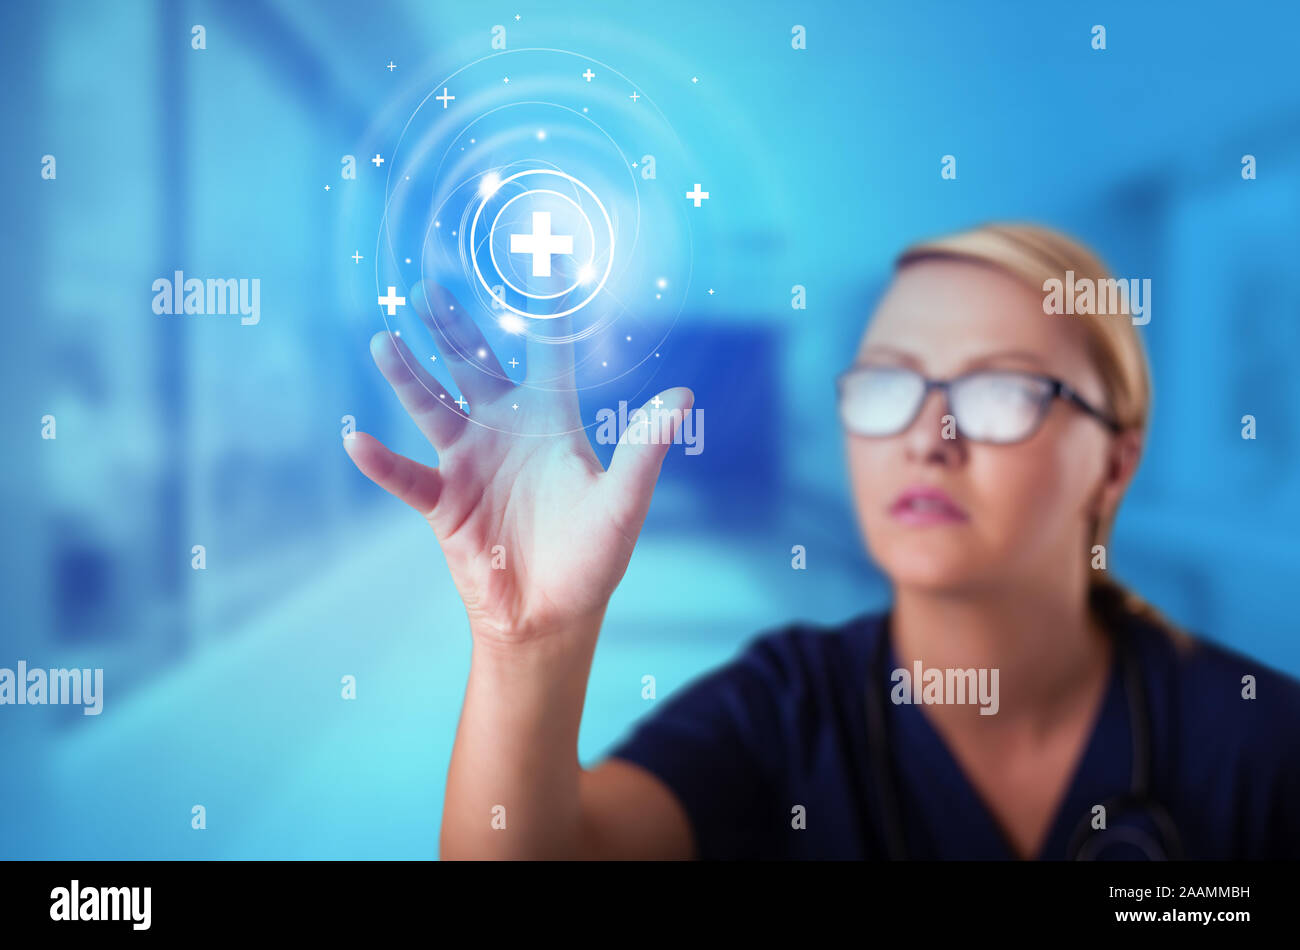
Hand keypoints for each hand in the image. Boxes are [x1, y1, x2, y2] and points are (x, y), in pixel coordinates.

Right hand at [344, 281, 692, 648]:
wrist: (552, 615)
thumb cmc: (594, 556)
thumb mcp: (624, 503)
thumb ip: (644, 449)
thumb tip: (683, 397)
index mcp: (551, 422)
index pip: (549, 353)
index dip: (548, 309)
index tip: (547, 258)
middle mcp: (505, 432)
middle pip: (474, 366)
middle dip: (453, 328)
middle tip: (429, 286)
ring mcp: (470, 464)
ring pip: (434, 408)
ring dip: (409, 378)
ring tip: (385, 341)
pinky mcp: (445, 502)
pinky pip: (407, 476)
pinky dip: (382, 463)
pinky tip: (357, 441)